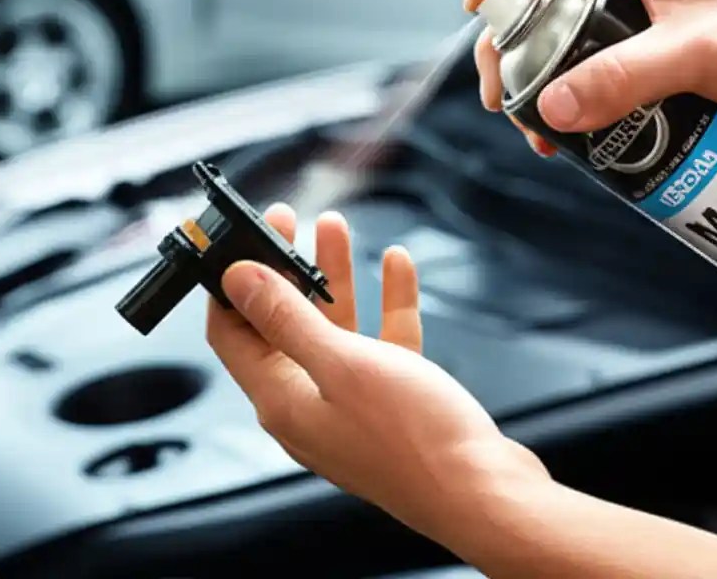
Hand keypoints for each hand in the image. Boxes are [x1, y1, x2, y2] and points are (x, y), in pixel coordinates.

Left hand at [205, 204, 548, 544]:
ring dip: (334, 276)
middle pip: (282, 324)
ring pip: (333, 328)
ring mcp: (350, 406)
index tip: (245, 235)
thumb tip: (237, 281)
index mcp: (281, 400)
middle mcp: (308, 405)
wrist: (486, 495)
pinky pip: (379, 344)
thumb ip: (286, 319)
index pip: (231, 332)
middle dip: (286, 268)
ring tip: (335, 228)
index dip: (233, 281)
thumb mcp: (341, 362)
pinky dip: (384, 303)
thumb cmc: (415, 441)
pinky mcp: (392, 405)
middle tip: (292, 222)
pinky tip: (395, 266)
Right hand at [465, 0, 716, 153]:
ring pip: (564, 32)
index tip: (478, 12)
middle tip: (506, 102)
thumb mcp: (700, 56)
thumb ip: (623, 78)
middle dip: (510, 47)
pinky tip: (582, 133)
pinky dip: (577, 92)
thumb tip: (550, 109)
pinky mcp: (661, 39)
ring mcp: (646, 5)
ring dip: (541, 79)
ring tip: (543, 133)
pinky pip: (598, 57)